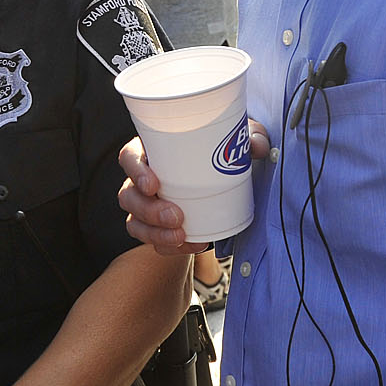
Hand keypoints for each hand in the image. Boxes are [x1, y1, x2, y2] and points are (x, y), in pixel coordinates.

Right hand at [118, 123, 269, 254]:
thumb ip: (250, 137)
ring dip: (155, 233)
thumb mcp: (238, 139)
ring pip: (135, 223)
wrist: (227, 182)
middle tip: (177, 216)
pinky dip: (171, 247)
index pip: (129, 157)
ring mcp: (146, 207)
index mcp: (152, 151)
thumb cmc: (222, 152)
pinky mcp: (158, 228)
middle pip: (129, 196)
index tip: (153, 185)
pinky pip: (155, 242)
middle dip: (149, 210)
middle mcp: (142, 180)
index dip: (135, 171)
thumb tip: (257, 147)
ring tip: (181, 236)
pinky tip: (194, 245)